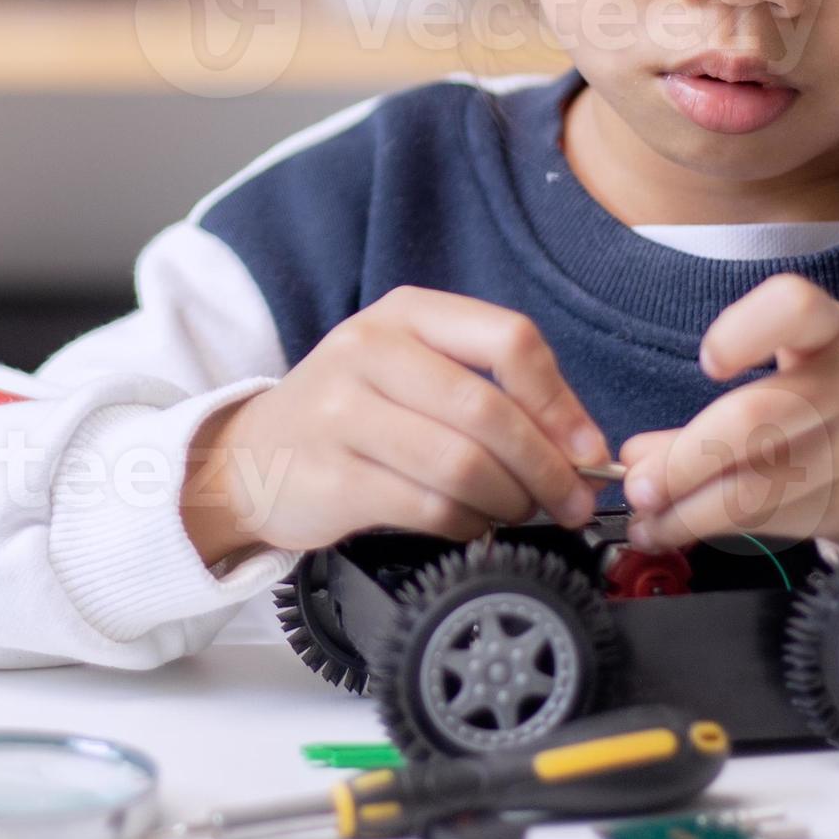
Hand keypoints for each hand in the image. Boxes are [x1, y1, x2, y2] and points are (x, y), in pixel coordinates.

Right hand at [182, 287, 612, 561]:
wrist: (250, 458)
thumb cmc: (349, 416)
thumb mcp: (411, 372)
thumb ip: (490, 391)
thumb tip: (581, 449)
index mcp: (406, 313)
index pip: (510, 340)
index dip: (561, 402)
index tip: (588, 449)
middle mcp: (369, 350)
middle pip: (490, 410)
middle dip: (547, 467)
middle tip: (570, 502)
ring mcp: (342, 412)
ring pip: (463, 463)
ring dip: (509, 500)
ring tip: (517, 512)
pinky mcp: (331, 476)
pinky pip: (428, 506)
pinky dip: (468, 524)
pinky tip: (471, 525)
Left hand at [618, 273, 838, 551]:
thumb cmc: (832, 392)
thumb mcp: (790, 369)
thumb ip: (711, 408)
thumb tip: (635, 458)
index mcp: (831, 333)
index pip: (795, 309)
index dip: (746, 331)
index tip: (709, 362)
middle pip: (757, 420)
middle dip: (685, 460)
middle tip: (638, 484)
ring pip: (758, 489)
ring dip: (687, 512)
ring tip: (645, 519)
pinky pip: (772, 524)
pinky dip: (714, 532)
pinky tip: (675, 532)